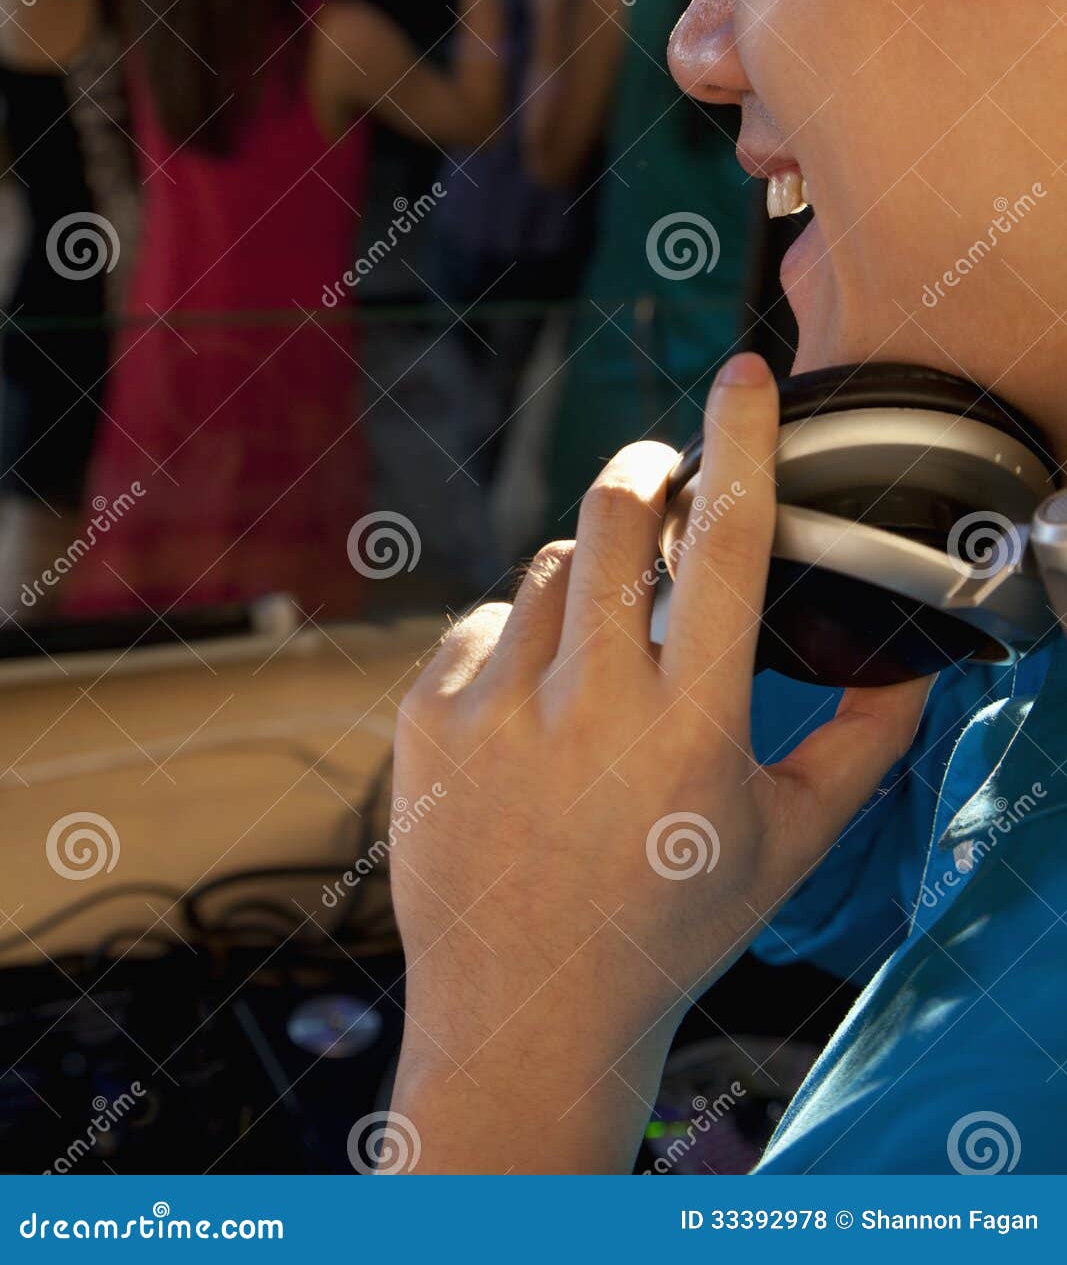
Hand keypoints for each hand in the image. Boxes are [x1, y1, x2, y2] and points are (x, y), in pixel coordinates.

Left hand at [388, 353, 930, 1171]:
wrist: (525, 1008)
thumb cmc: (667, 925)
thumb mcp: (787, 846)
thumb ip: (862, 749)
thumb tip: (909, 669)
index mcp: (690, 729)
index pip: (726, 546)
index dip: (740, 444)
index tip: (745, 373)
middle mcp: (589, 705)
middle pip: (614, 514)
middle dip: (645, 471)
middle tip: (661, 478)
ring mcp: (496, 707)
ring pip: (547, 565)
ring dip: (585, 576)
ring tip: (600, 652)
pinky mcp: (429, 715)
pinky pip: (482, 621)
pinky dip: (517, 642)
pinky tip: (533, 711)